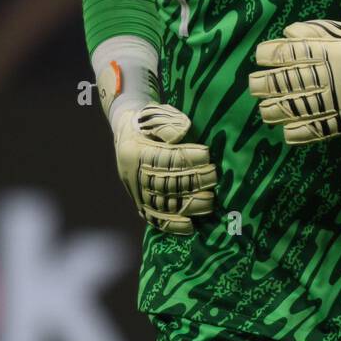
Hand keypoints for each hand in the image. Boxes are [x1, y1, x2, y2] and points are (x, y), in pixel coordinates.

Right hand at [113, 103, 216, 234]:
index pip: (163, 156)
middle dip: (192, 181)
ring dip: (187, 205)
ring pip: (161, 204)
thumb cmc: (148, 120)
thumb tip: (182, 133)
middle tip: (214, 177)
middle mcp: (131, 173)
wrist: (126, 130)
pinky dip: (171, 225)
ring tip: (210, 202)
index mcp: (134, 149)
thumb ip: (168, 123)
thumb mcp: (155, 114)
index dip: (187, 157)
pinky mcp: (138, 202)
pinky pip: (153, 218)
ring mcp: (134, 190)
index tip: (208, 155)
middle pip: (164, 182)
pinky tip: (189, 227)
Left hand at [248, 20, 340, 144]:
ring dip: (277, 110)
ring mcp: (340, 100)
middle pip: (292, 81)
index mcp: (332, 52)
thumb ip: (314, 31)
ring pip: (301, 107)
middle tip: (252, 85)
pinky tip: (285, 132)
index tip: (259, 56)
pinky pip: (320, 129)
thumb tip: (285, 33)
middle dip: (267, 83)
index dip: (272, 54)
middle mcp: (333, 75)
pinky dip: (300, 133)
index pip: (295, 52)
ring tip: (264, 109)